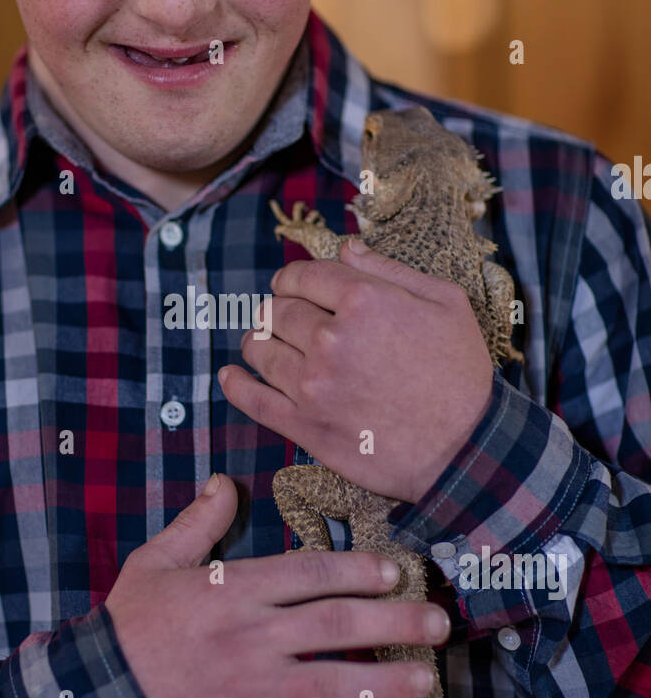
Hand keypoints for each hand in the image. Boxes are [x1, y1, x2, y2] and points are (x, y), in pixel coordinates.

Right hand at [104, 475, 451, 697]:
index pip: (310, 573)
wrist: (92, 692)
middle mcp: (252, 637)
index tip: (397, 571)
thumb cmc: (129, 623)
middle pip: (337, 624)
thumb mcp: (156, 561)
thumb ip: (198, 522)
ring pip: (329, 684)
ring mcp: (250, 689)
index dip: (359, 570)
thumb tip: (225, 481)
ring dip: (383, 684)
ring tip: (426, 682)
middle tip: (439, 622)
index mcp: (235, 590)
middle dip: (394, 622)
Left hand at [219, 239, 494, 504]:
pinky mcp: (305, 426)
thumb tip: (345, 247)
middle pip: (276, 311)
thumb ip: (390, 269)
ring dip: (257, 341)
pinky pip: (253, 400)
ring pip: (259, 349)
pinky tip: (230, 376)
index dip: (292, 278)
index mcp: (364, 301)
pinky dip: (235, 385)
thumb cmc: (462, 373)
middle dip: (277, 309)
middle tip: (283, 317)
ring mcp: (313, 385)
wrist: (467, 450)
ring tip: (263, 344)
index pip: (303, 276)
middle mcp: (331, 339)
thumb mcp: (446, 303)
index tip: (292, 286)